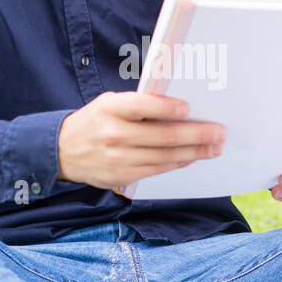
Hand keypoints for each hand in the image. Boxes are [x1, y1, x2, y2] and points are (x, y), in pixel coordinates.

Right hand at [57, 91, 226, 190]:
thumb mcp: (109, 104)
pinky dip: (178, 162)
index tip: (189, 108)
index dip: (166, 108)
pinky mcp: (122, 177)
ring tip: (215, 147)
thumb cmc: (95, 121)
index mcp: (110, 109)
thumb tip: (180, 108)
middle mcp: (113, 134)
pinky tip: (193, 157)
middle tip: (219, 132)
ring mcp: (118, 159)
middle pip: (162, 136)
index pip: (142, 106)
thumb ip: (138, 105)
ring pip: (164, 156)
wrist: (62, 151)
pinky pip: (157, 169)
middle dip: (196, 134)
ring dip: (194, 152)